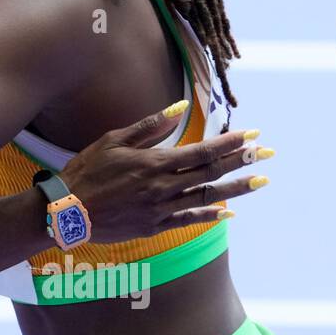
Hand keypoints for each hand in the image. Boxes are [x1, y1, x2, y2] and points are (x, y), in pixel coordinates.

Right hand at [60, 102, 269, 242]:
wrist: (67, 212)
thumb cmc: (86, 171)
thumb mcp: (113, 141)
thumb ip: (150, 126)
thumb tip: (180, 109)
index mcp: (154, 162)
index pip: (202, 151)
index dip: (230, 143)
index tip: (251, 134)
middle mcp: (163, 187)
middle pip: (212, 172)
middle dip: (243, 161)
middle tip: (268, 154)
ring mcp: (161, 209)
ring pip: (208, 197)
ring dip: (237, 189)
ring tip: (261, 181)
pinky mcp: (155, 226)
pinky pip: (190, 220)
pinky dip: (211, 216)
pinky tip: (229, 213)